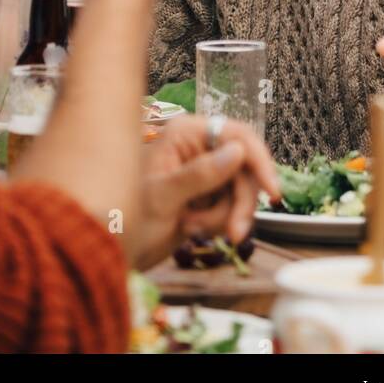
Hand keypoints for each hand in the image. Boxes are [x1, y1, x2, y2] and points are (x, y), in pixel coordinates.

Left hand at [135, 115, 279, 270]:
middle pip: (245, 168)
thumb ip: (200, 174)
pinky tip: (192, 229)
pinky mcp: (206, 196)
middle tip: (233, 234)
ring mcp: (203, 172)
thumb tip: (237, 151)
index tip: (272, 192)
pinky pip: (231, 208)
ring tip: (193, 229)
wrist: (111, 248)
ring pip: (241, 191)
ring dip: (225, 217)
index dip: (259, 161)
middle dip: (240, 203)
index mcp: (185, 133)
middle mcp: (198, 147)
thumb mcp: (162, 197)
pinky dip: (219, 223)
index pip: (237, 134)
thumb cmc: (124, 215)